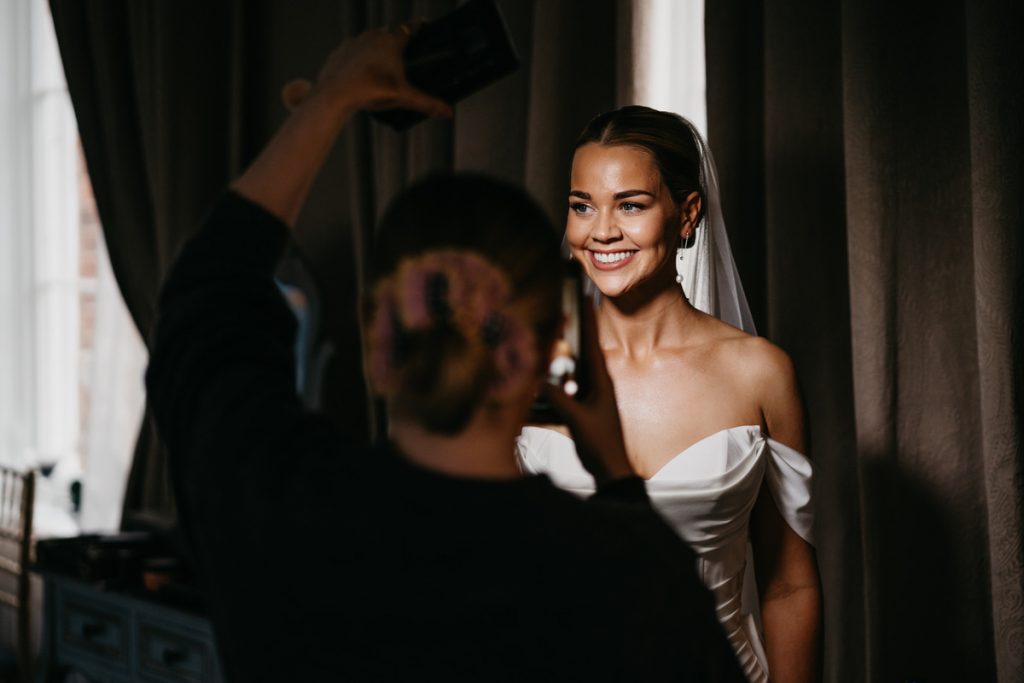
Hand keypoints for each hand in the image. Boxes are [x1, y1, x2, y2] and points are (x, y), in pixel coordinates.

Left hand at [281, 21, 451, 117]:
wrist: (336, 95)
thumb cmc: (369, 91)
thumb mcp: (403, 98)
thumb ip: (427, 104)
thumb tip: (447, 112)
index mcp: (391, 42)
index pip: (409, 28)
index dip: (417, 26)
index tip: (422, 23)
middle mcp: (372, 36)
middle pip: (389, 32)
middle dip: (395, 39)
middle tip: (401, 53)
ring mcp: (353, 42)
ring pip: (369, 39)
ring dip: (375, 47)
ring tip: (380, 66)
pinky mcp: (339, 52)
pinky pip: (352, 50)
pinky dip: (358, 58)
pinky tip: (359, 72)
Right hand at [541, 302, 634, 486]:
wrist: (611, 471)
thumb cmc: (601, 446)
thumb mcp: (577, 419)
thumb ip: (557, 398)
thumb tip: (538, 380)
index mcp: (601, 381)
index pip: (592, 342)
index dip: (587, 318)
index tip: (584, 295)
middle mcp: (597, 385)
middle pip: (580, 352)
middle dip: (569, 333)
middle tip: (558, 312)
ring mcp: (589, 396)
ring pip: (570, 370)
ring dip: (558, 360)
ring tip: (543, 346)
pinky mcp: (581, 408)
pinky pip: (564, 390)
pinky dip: (553, 384)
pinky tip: (539, 385)